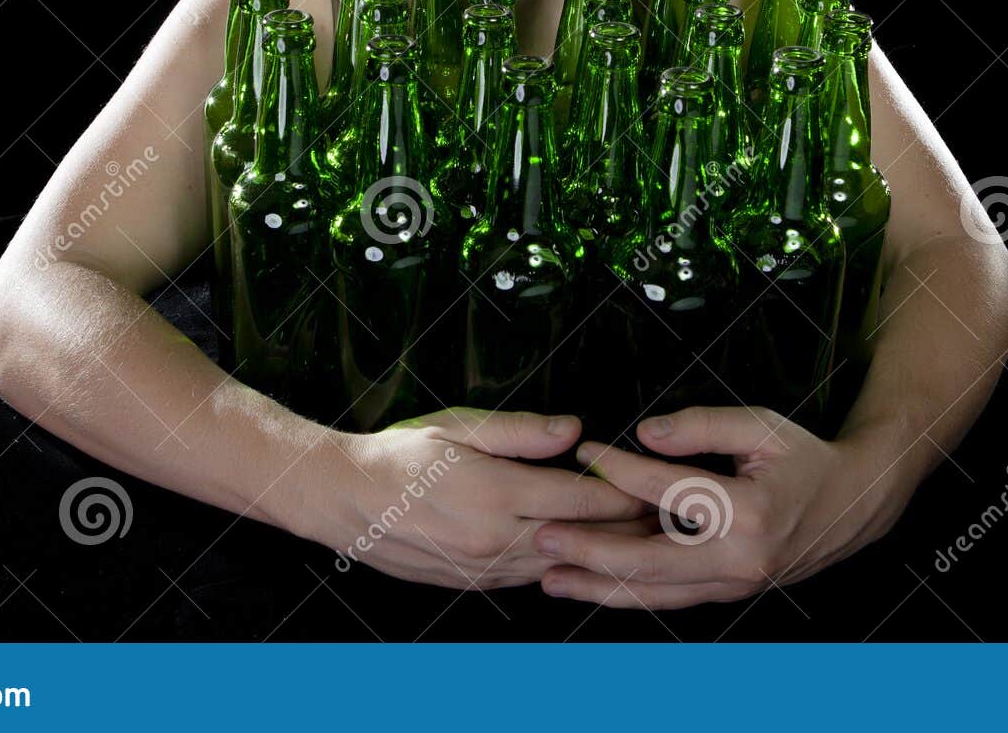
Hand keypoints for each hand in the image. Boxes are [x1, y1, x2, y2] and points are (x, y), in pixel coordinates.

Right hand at [324, 407, 652, 589]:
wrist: (345, 499)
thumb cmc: (402, 453)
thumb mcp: (460, 424)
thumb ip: (521, 430)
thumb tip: (573, 431)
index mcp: (495, 493)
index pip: (580, 498)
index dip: (622, 492)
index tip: (652, 483)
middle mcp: (493, 538)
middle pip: (579, 538)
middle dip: (624, 527)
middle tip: (661, 515)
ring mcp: (482, 567)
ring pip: (558, 564)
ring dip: (597, 552)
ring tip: (635, 537)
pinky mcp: (471, 583)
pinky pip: (529, 577)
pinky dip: (560, 566)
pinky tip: (579, 555)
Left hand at [531, 405, 918, 608]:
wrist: (853, 504)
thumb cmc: (803, 458)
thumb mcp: (760, 425)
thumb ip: (701, 425)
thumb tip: (644, 433)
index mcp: (750, 511)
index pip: (670, 490)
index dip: (623, 470)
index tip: (586, 453)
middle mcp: (741, 558)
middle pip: (652, 562)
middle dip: (592, 551)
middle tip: (545, 537)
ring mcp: (735, 583)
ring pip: (656, 594)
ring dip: (600, 587)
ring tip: (550, 577)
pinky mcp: (728, 592)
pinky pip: (670, 600)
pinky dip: (628, 596)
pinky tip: (593, 587)